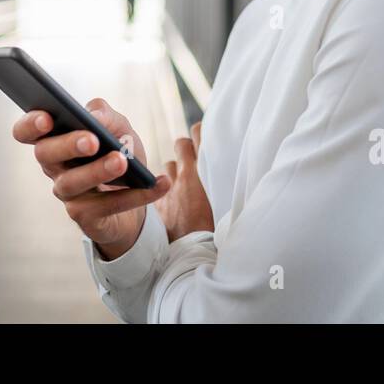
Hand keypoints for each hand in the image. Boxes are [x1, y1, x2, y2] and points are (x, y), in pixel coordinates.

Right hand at [12, 97, 170, 260]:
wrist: (135, 193)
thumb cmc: (119, 151)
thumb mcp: (119, 127)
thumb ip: (106, 115)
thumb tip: (95, 116)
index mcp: (56, 138)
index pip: (27, 131)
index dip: (30, 125)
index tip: (47, 118)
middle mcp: (55, 166)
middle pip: (45, 154)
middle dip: (67, 145)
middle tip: (92, 140)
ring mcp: (67, 193)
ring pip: (73, 183)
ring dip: (98, 171)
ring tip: (122, 162)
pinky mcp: (85, 216)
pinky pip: (108, 205)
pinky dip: (137, 194)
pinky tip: (159, 183)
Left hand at [157, 121, 213, 242]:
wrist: (197, 252)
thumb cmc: (218, 226)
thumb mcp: (225, 197)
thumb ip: (220, 178)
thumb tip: (225, 170)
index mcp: (204, 169)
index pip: (197, 134)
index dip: (200, 132)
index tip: (203, 134)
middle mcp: (184, 173)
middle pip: (181, 144)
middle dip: (186, 149)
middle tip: (192, 157)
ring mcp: (169, 186)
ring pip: (169, 166)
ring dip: (174, 171)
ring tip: (182, 183)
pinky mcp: (158, 201)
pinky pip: (158, 185)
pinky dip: (164, 188)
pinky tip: (171, 199)